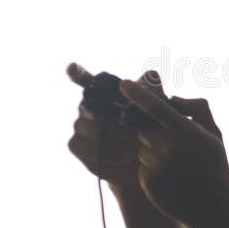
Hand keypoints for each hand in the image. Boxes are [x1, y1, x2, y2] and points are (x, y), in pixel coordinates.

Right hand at [66, 63, 164, 190]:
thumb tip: (151, 75)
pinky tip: (122, 157)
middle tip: (132, 133)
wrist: (143, 161)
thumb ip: (153, 91)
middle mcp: (87, 105)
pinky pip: (82, 147)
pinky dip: (104, 154)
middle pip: (91, 110)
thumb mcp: (156, 108)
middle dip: (112, 123)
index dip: (78, 72)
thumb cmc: (149, 127)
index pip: (85, 77)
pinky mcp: (76, 144)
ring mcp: (78, 124)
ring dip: (111, 141)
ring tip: (132, 149)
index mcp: (105, 92)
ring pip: (86, 129)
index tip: (72, 66)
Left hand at [118, 80, 228, 227]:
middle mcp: (169, 147)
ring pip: (141, 148)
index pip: (156, 107)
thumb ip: (198, 108)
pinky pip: (141, 167)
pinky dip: (151, 170)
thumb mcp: (216, 135)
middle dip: (152, 132)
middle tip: (173, 145)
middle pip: (144, 129)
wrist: (213, 210)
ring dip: (152, 152)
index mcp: (186, 131)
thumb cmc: (215, 168)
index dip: (138, 94)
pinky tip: (170, 179)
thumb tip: (173, 97)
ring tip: (175, 166)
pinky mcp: (147, 183)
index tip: (124, 84)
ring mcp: (157, 166)